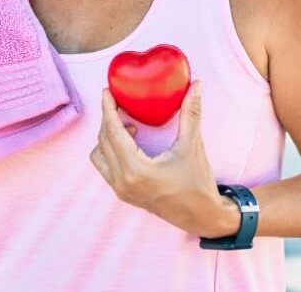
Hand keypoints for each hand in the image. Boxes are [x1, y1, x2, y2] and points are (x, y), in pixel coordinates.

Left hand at [89, 81, 239, 237]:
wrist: (201, 216)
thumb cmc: (198, 183)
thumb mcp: (193, 146)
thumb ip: (191, 114)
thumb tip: (197, 85)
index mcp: (137, 170)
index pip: (113, 133)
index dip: (108, 109)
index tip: (106, 91)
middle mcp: (123, 182)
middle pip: (103, 141)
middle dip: (108, 119)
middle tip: (119, 102)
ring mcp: (121, 190)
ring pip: (99, 155)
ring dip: (108, 137)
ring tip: (130, 126)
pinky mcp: (123, 194)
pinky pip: (106, 167)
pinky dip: (111, 150)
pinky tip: (133, 143)